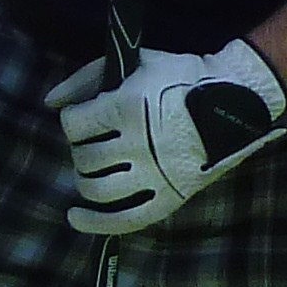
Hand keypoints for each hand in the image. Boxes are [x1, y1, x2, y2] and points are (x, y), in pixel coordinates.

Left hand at [50, 37, 286, 236]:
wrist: (236, 100)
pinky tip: (76, 217)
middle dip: (81, 150)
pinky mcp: (170, 197)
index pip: (74, 125)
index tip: (85, 118)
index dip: (74, 121)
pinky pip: (125, 220)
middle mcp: (138, 145)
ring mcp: (154, 175)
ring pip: (96, 189)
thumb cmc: (183, 76)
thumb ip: (87, 77)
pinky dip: (95, 223)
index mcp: (128, 108)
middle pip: (83, 157)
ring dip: (85, 180)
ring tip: (92, 171)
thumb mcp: (136, 63)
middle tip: (95, 142)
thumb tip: (50, 102)